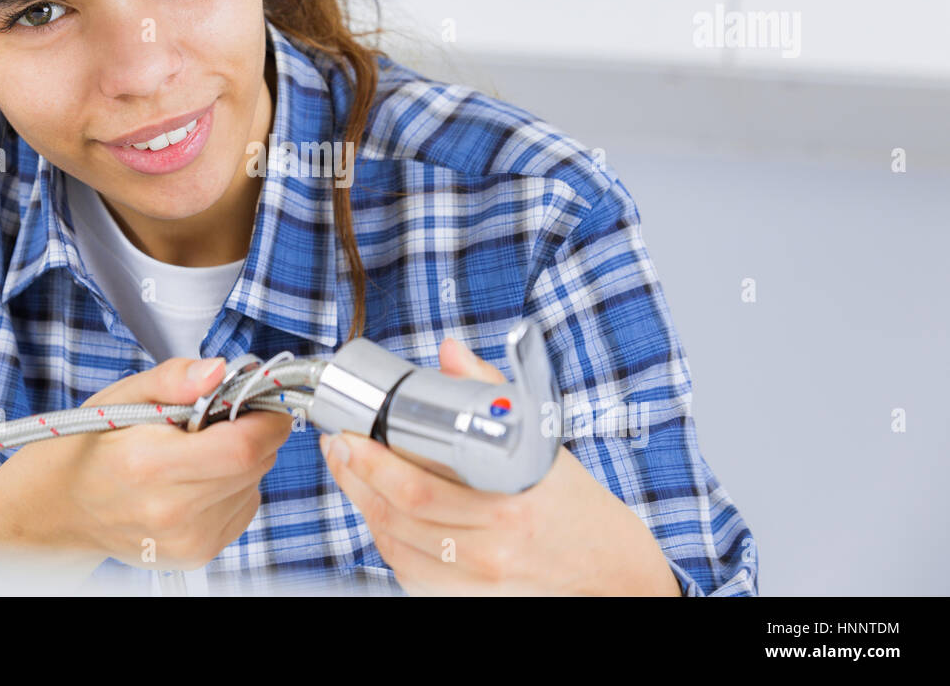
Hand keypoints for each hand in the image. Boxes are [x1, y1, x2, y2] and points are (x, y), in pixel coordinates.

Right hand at [0, 356, 293, 573]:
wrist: (61, 507)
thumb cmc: (90, 446)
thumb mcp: (121, 396)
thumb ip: (173, 379)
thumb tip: (217, 371)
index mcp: (149, 464)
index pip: (242, 447)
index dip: (265, 416)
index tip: (260, 396)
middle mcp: (170, 511)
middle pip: (255, 464)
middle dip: (254, 430)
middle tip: (224, 414)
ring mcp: (186, 539)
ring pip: (254, 484)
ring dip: (242, 459)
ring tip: (198, 448)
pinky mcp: (196, 554)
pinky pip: (243, 507)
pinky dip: (233, 485)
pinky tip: (197, 477)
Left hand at [318, 336, 681, 595]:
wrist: (609, 570)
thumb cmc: (575, 504)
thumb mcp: (541, 441)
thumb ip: (491, 392)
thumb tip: (451, 352)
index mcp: (509, 504)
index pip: (417, 486)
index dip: (372, 462)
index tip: (350, 434)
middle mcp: (492, 548)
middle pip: (397, 515)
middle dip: (356, 476)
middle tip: (341, 447)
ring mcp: (479, 581)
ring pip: (396, 545)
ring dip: (363, 507)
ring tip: (352, 473)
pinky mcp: (470, 598)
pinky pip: (410, 573)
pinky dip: (388, 541)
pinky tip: (380, 513)